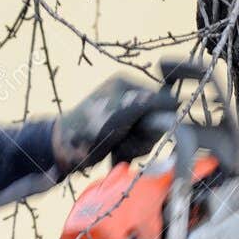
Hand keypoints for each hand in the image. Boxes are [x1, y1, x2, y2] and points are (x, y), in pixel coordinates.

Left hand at [51, 73, 172, 172]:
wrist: (63, 150)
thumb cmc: (87, 126)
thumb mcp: (122, 110)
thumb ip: (149, 104)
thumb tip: (175, 104)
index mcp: (126, 85)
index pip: (160, 99)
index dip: (157, 116)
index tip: (144, 125)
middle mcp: (127, 100)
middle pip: (156, 121)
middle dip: (143, 134)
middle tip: (125, 137)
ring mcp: (124, 120)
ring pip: (148, 137)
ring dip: (135, 146)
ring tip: (117, 146)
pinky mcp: (120, 136)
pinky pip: (138, 147)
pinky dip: (129, 153)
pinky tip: (116, 153)